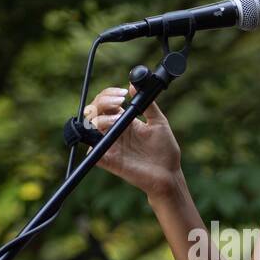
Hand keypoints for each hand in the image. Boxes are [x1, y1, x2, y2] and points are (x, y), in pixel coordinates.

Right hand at [81, 84, 181, 198]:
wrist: (168, 174)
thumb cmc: (165, 150)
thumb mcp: (159, 122)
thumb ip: (148, 105)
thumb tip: (134, 85)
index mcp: (125, 121)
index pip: (107, 102)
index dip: (110, 94)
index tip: (123, 94)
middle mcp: (115, 131)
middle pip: (95, 110)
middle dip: (102, 101)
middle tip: (119, 102)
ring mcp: (110, 145)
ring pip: (90, 126)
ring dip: (100, 117)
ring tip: (118, 119)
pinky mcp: (108, 160)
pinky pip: (92, 151)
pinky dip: (93, 142)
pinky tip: (108, 136)